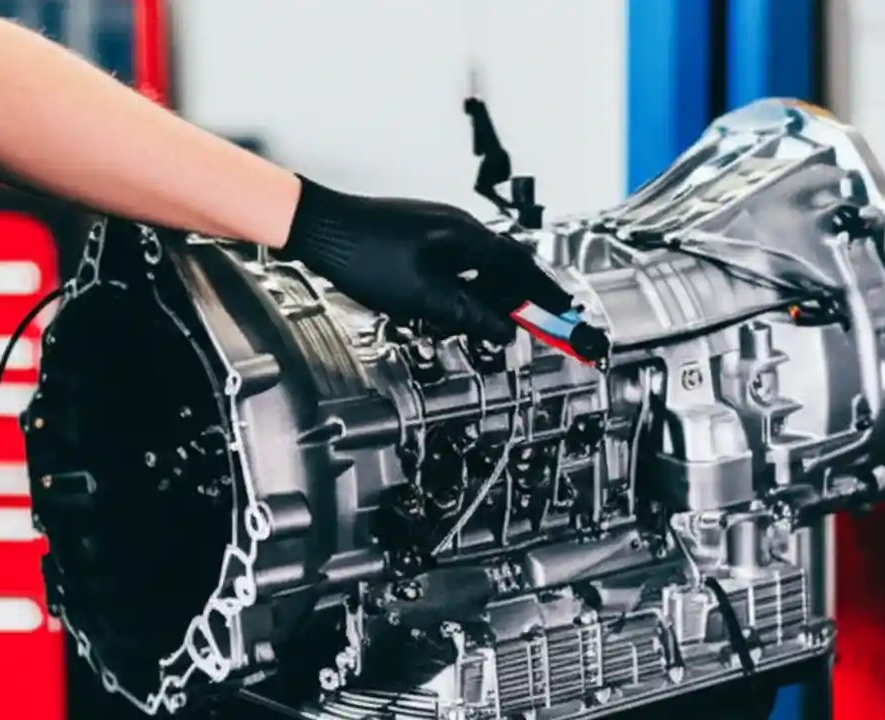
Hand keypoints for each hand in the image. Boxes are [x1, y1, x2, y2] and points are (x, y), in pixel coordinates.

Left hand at [277, 176, 571, 343]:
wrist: (318, 226)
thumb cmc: (362, 254)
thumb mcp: (421, 298)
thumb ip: (467, 315)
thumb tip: (501, 331)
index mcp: (465, 237)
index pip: (521, 269)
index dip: (545, 296)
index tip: (565, 315)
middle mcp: (457, 226)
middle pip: (504, 265)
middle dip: (520, 297)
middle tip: (534, 323)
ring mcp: (438, 227)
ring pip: (479, 265)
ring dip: (490, 294)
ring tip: (491, 321)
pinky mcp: (420, 235)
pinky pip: (458, 262)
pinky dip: (467, 286)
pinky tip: (453, 305)